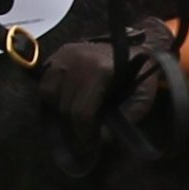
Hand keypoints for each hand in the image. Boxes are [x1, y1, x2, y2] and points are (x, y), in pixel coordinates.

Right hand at [35, 17, 175, 151]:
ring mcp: (66, 54)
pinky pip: (45, 82)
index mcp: (101, 70)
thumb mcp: (142, 98)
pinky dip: (52, 96)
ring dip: (61, 111)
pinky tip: (65, 103)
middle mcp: (79, 59)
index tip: (90, 144)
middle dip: (74, 126)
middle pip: (65, 106)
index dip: (85, 133)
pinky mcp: (58, 53)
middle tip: (84, 136)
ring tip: (74, 118)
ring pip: (50, 94)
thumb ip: (127, 119)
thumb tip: (104, 140)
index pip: (82, 112)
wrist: (135, 45)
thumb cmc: (139, 74)